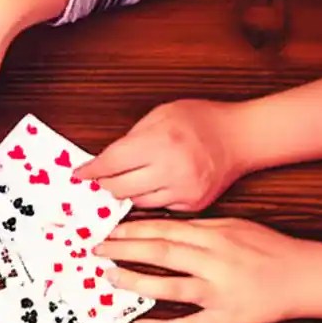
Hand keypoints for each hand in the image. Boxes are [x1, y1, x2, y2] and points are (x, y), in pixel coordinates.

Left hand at [74, 100, 249, 211]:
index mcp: (160, 142)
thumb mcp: (161, 115)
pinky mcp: (193, 205)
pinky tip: (158, 184)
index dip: (91, 171)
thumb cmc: (201, 121)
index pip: (111, 163)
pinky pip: (158, 208)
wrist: (242, 137)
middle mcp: (171, 169)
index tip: (79, 175)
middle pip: (119, 188)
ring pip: (136, 202)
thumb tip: (103, 161)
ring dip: (129, 191)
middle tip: (103, 177)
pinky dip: (152, 197)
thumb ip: (131, 139)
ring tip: (134, 178)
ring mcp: (183, 190)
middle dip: (106, 182)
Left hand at [95, 218, 316, 322]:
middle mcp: (214, 261)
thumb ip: (200, 229)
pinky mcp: (226, 317)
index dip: (132, 231)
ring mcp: (219, 291)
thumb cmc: (270, 250)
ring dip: (135, 283)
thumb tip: (162, 227)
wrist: (306, 276)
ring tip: (110, 279)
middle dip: (124, 251)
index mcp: (215, 236)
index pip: (164, 230)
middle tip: (96, 252)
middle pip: (161, 253)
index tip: (108, 232)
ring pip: (169, 286)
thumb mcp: (236, 227)